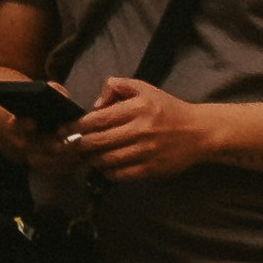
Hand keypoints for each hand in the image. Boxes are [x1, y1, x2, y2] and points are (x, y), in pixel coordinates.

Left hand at [72, 76, 227, 182]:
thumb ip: (117, 87)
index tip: (64, 129)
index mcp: (137, 108)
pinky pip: (122, 175)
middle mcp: (140, 130)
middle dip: (78, 144)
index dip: (77, 126)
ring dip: (91, 159)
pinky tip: (103, 167)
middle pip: (99, 141)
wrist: (198, 132)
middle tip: (66, 145)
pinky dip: (108, 172)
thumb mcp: (144, 88)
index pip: (99, 119)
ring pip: (108, 160)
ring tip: (84, 156)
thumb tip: (95, 104)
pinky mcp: (151, 169)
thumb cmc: (168, 109)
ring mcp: (146, 152)